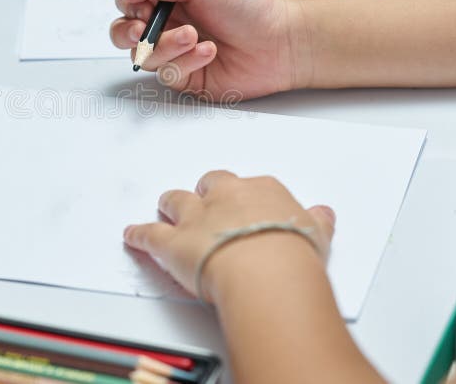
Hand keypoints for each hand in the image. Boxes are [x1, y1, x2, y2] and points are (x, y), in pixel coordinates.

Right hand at [109, 0, 311, 99]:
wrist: (282, 41)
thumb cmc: (248, 6)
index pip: (129, 4)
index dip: (128, 8)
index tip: (142, 6)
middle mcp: (169, 26)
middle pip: (124, 35)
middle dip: (128, 33)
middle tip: (142, 30)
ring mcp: (176, 54)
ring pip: (144, 57)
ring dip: (166, 46)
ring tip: (194, 37)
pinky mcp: (188, 78)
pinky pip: (168, 75)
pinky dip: (186, 62)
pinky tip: (209, 52)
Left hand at [123, 170, 335, 301]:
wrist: (266, 269)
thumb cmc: (292, 251)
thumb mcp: (317, 233)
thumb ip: (316, 221)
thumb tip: (323, 213)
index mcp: (259, 190)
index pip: (248, 185)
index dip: (241, 197)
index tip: (242, 205)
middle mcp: (224, 197)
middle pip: (208, 185)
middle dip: (204, 192)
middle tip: (203, 201)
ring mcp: (195, 218)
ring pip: (175, 201)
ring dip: (170, 205)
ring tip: (165, 206)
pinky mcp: (171, 243)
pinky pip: (148, 234)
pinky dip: (138, 235)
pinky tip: (131, 234)